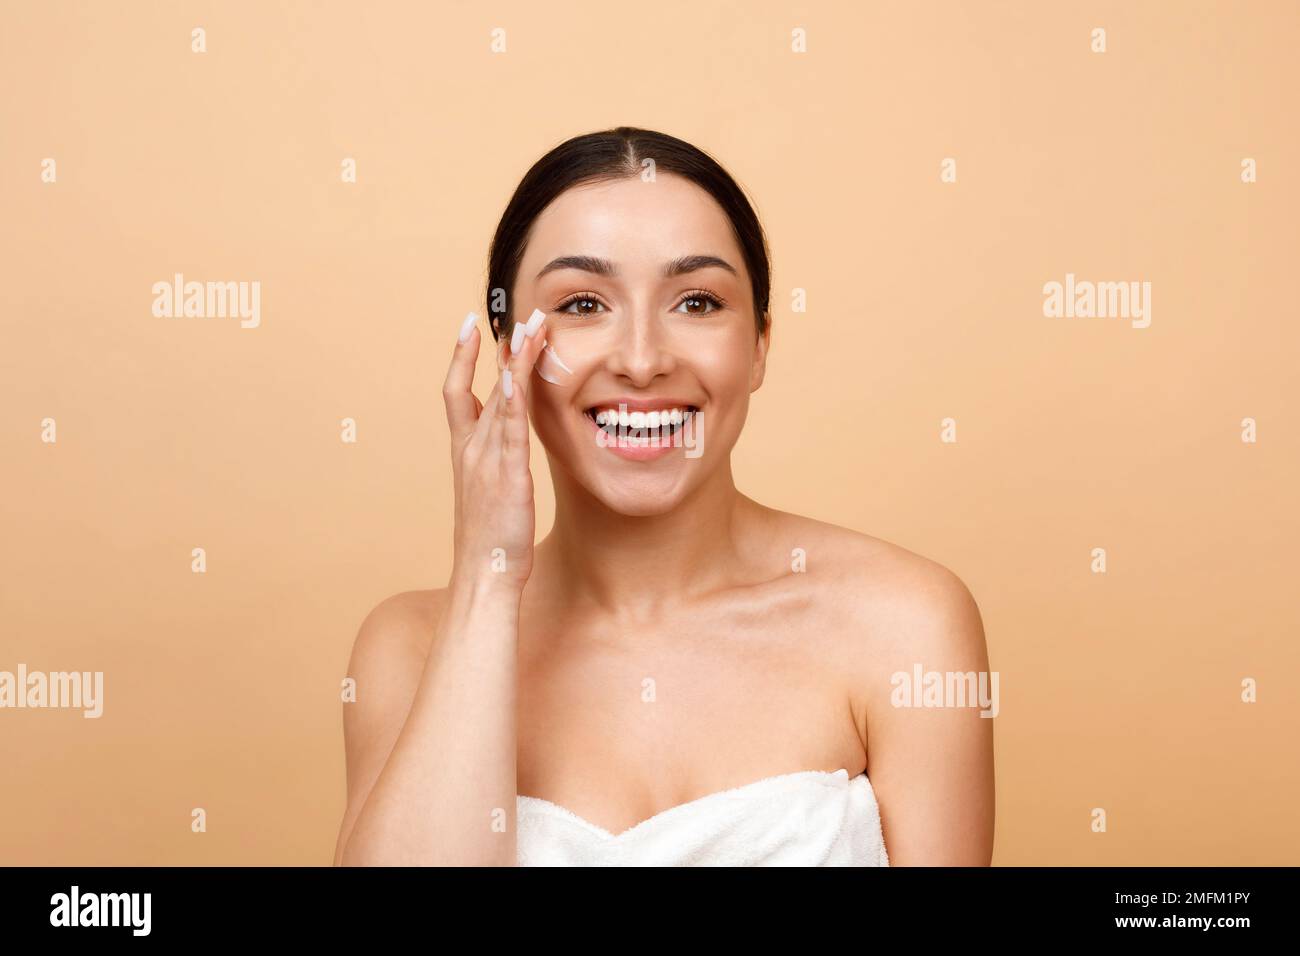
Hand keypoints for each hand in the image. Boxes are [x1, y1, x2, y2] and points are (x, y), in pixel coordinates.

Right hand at [442, 311, 547, 592]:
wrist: (483, 576)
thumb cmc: (490, 541)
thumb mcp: (489, 493)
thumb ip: (494, 465)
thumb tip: (506, 447)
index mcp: (464, 452)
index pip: (457, 393)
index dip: (460, 357)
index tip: (469, 326)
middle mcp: (471, 450)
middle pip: (475, 385)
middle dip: (489, 348)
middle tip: (506, 313)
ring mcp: (487, 461)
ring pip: (500, 400)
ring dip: (514, 361)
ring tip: (529, 329)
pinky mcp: (509, 475)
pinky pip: (510, 430)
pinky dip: (512, 399)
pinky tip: (517, 374)